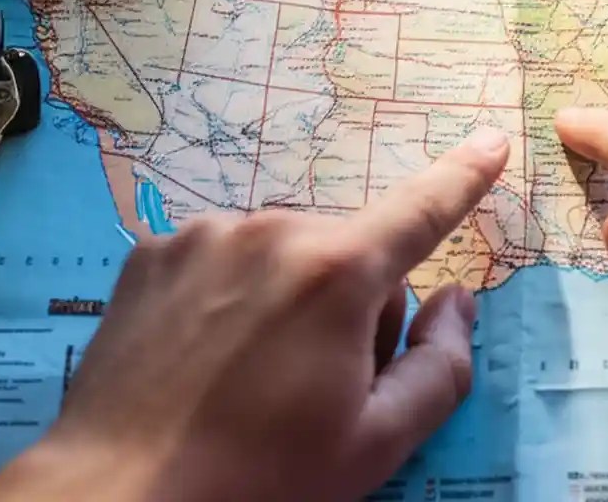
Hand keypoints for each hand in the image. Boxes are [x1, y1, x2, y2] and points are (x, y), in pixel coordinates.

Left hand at [0, 128, 510, 501]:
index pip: (421, 211)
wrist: (117, 493)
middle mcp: (271, 230)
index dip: (463, 178)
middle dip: (352, 304)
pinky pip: (224, 257)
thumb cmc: (261, 476)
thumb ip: (441, 365)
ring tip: (250, 375)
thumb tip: (455, 300)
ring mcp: (203, 235)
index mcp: (337, 274)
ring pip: (284, 253)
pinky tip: (206, 352)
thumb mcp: (377, 442)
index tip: (491, 141)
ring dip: (289, 296)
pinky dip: (232, 293)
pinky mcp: (151, 251)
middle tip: (317, 382)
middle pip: (348, 253)